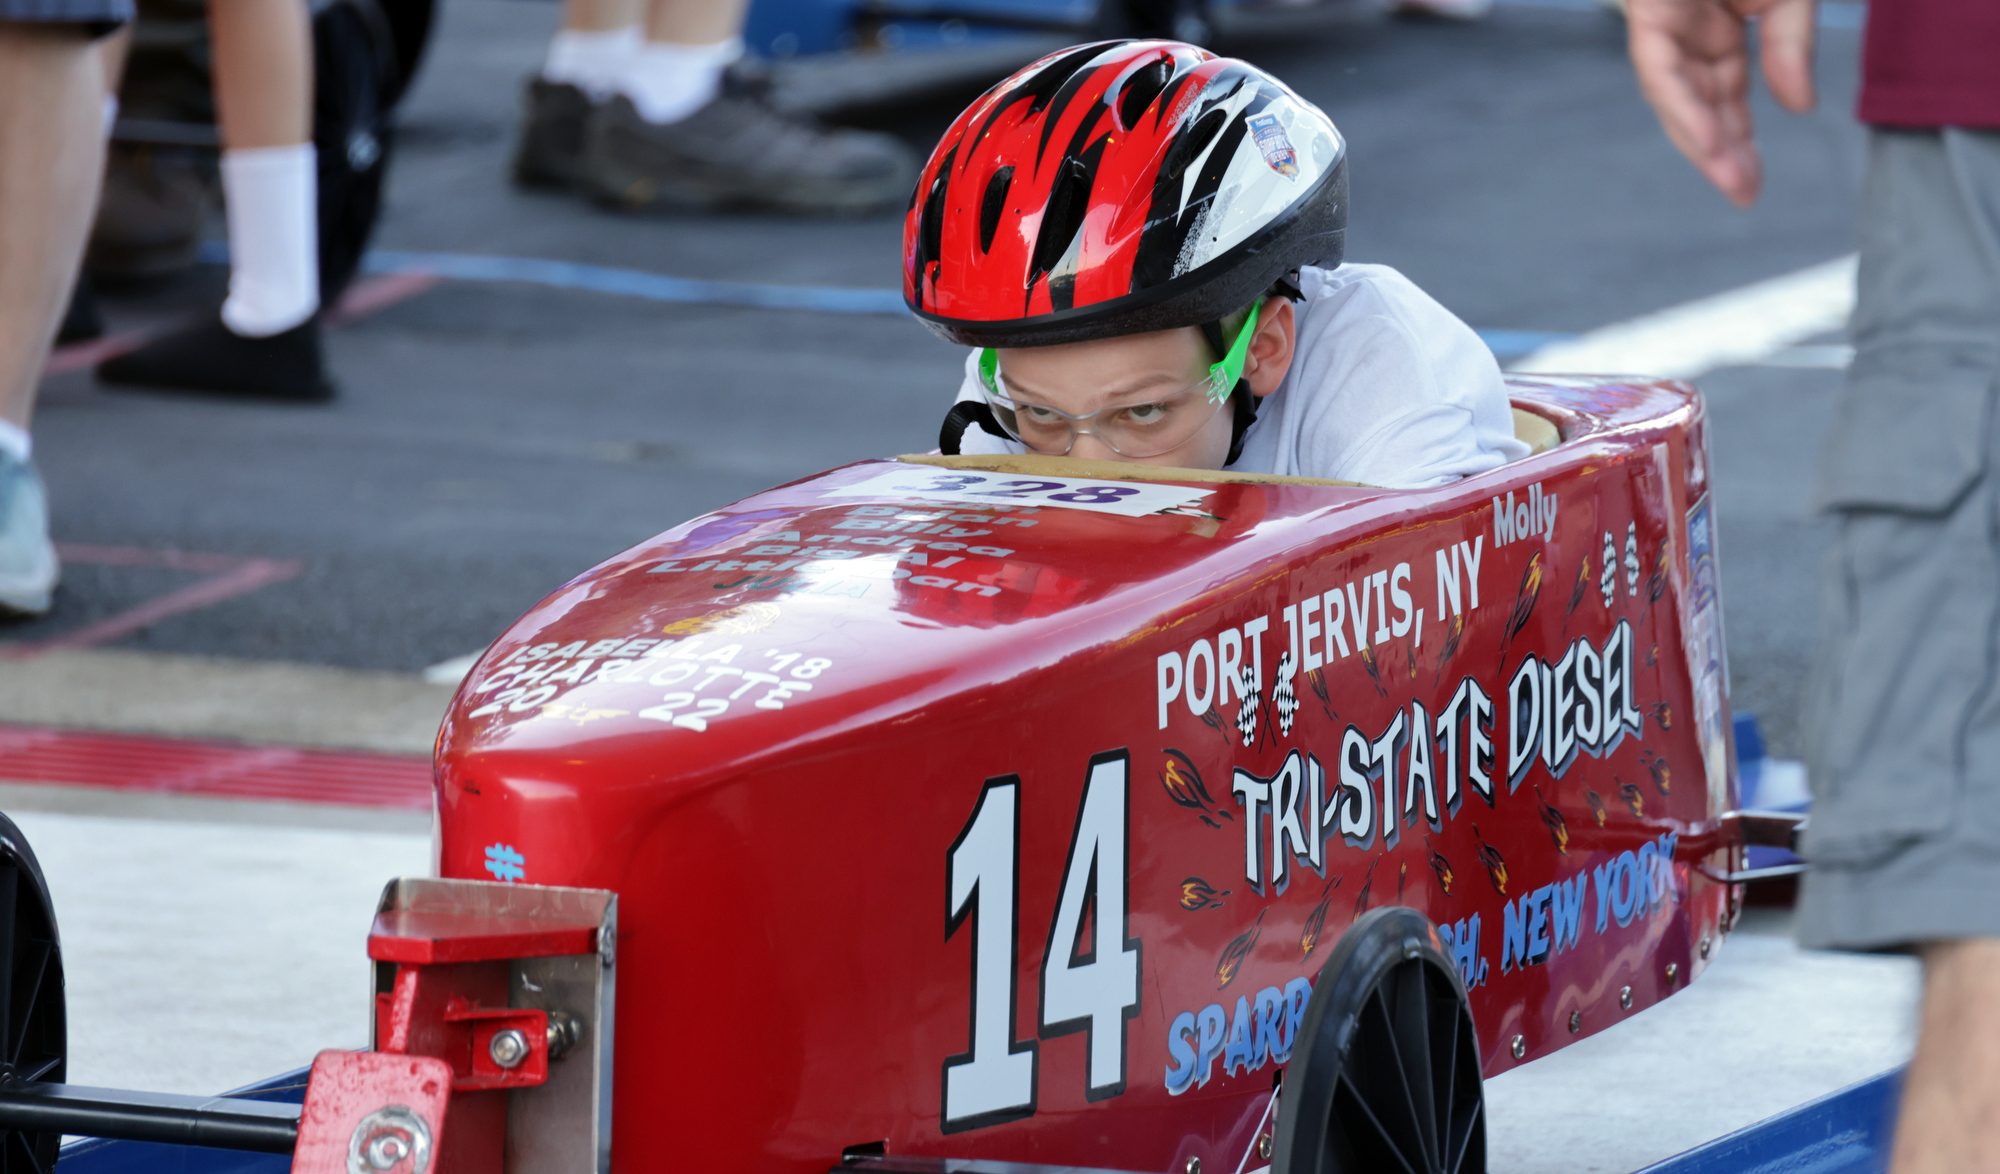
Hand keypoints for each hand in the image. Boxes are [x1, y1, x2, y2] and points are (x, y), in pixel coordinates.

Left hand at [1627, 0, 1816, 205]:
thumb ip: (1792, 45)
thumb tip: (1800, 107)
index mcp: (1714, 32)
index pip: (1723, 99)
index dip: (1738, 141)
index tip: (1753, 183)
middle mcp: (1683, 37)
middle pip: (1696, 109)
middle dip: (1719, 154)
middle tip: (1744, 194)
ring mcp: (1661, 27)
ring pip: (1674, 100)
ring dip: (1702, 142)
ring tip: (1732, 178)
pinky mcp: (1645, 11)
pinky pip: (1660, 72)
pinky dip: (1683, 107)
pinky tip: (1708, 138)